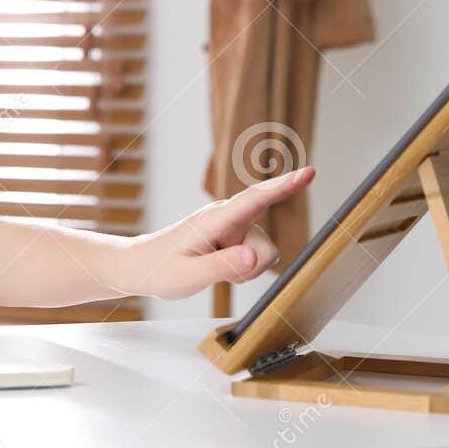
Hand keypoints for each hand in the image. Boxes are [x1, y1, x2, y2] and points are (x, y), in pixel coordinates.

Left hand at [111, 167, 313, 300]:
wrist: (139, 266)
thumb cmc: (159, 269)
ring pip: (262, 256)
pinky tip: (218, 267)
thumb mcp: (188, 275)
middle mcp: (227, 218)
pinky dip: (241, 269)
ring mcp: (231, 227)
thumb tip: (254, 258)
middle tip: (216, 271)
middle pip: (265, 246)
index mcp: (215, 219)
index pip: (255, 200)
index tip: (309, 172)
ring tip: (212, 268)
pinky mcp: (233, 237)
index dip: (284, 186)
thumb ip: (222, 266)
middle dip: (251, 267)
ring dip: (244, 270)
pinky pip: (254, 259)